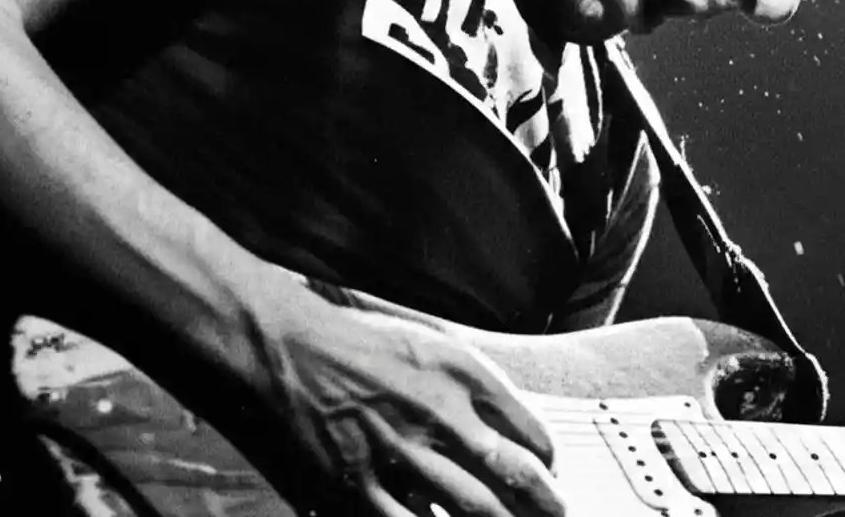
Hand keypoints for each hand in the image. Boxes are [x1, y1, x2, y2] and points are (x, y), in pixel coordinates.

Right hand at [255, 301, 565, 516]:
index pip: (528, 430)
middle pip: (510, 477)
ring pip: (470, 510)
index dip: (549, 461)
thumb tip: (515, 431)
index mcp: (459, 377)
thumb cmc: (359, 345)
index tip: (553, 473)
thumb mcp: (433, 346)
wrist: (286, 351)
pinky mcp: (359, 489)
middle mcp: (437, 416)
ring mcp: (400, 456)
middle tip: (558, 515)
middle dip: (544, 505)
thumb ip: (476, 387)